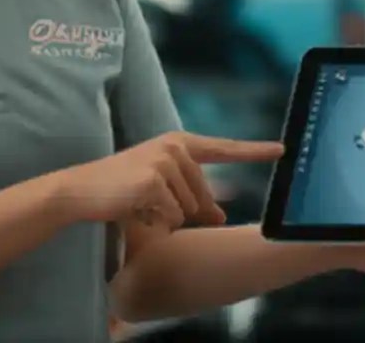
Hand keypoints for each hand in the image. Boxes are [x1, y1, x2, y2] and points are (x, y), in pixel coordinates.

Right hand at [55, 131, 284, 228]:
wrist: (81, 191)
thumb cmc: (122, 190)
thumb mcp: (162, 190)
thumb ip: (192, 197)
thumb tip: (220, 216)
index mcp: (179, 143)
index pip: (224, 148)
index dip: (255, 150)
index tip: (283, 150)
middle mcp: (174, 147)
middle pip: (202, 197)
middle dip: (182, 210)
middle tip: (148, 202)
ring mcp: (164, 163)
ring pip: (188, 210)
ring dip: (165, 216)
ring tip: (137, 202)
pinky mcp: (153, 182)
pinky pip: (171, 217)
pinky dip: (154, 221)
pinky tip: (133, 208)